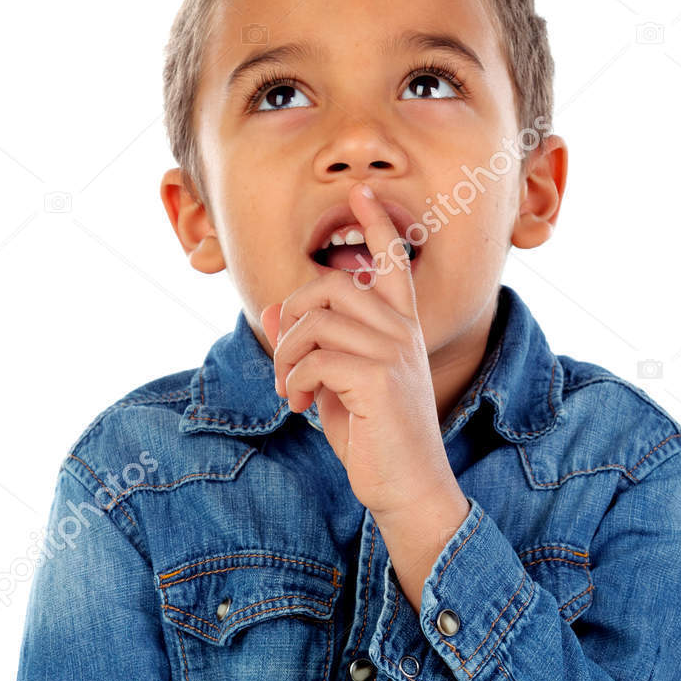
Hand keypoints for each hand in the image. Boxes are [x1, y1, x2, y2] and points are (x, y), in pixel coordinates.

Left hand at [259, 183, 457, 521]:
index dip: (376, 223)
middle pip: (333, 286)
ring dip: (287, 357)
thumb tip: (271, 311)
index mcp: (401, 329)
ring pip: (316, 322)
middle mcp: (402, 333)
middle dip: (293, 314)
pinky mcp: (379, 379)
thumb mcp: (337, 386)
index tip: (361, 192)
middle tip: (286, 358)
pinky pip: (315, 358)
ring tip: (290, 390)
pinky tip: (301, 407)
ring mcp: (394, 353)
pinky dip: (296, 382)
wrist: (409, 489)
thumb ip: (311, 347)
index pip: (393, 262)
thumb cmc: (376, 440)